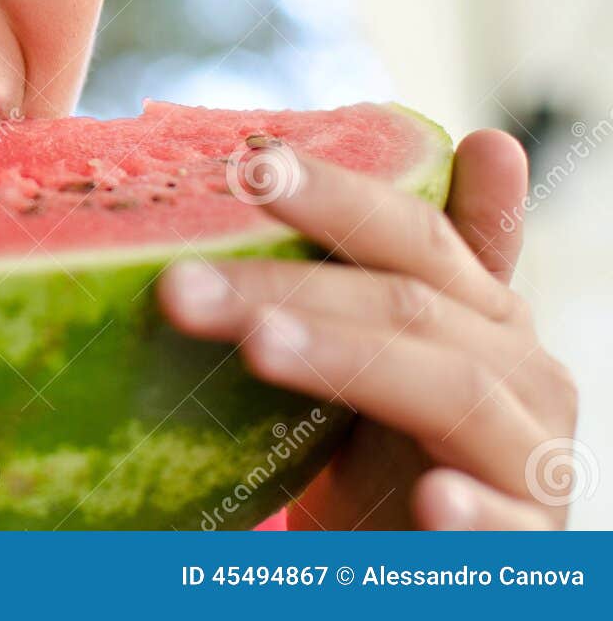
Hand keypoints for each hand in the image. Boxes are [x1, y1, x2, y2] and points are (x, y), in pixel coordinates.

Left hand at [158, 130, 579, 529]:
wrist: (424, 568)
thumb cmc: (391, 448)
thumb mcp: (377, 349)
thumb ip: (373, 260)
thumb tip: (376, 143)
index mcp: (481, 312)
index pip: (410, 236)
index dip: (337, 196)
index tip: (250, 163)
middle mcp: (521, 372)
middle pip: (404, 304)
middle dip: (286, 284)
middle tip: (179, 282)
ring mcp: (531, 457)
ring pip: (449, 390)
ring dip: (349, 362)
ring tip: (259, 346)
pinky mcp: (525, 545)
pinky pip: (508, 528)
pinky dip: (475, 515)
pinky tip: (434, 502)